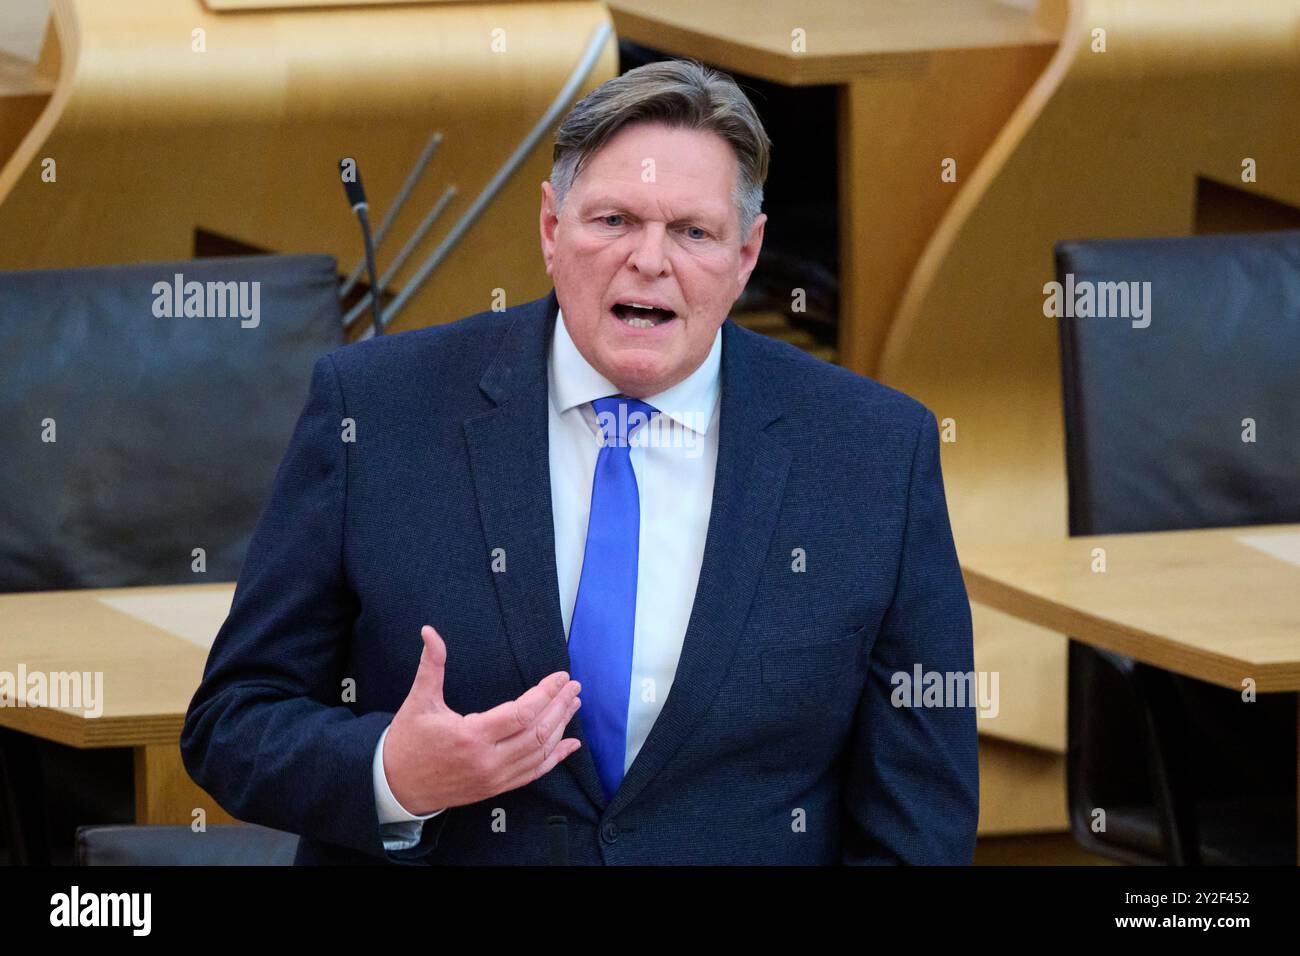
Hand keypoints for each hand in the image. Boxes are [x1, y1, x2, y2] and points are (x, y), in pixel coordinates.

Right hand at [383, 624, 581, 815]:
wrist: (397, 786)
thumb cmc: (409, 741)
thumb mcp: (419, 701)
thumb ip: (431, 665)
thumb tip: (430, 632)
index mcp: (472, 736)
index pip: (522, 713)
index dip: (546, 693)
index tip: (560, 677)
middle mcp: (488, 760)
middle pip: (538, 732)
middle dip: (560, 707)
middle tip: (573, 687)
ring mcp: (495, 777)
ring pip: (540, 753)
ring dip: (561, 728)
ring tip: (573, 705)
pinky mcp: (496, 788)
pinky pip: (533, 773)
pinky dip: (555, 758)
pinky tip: (570, 744)